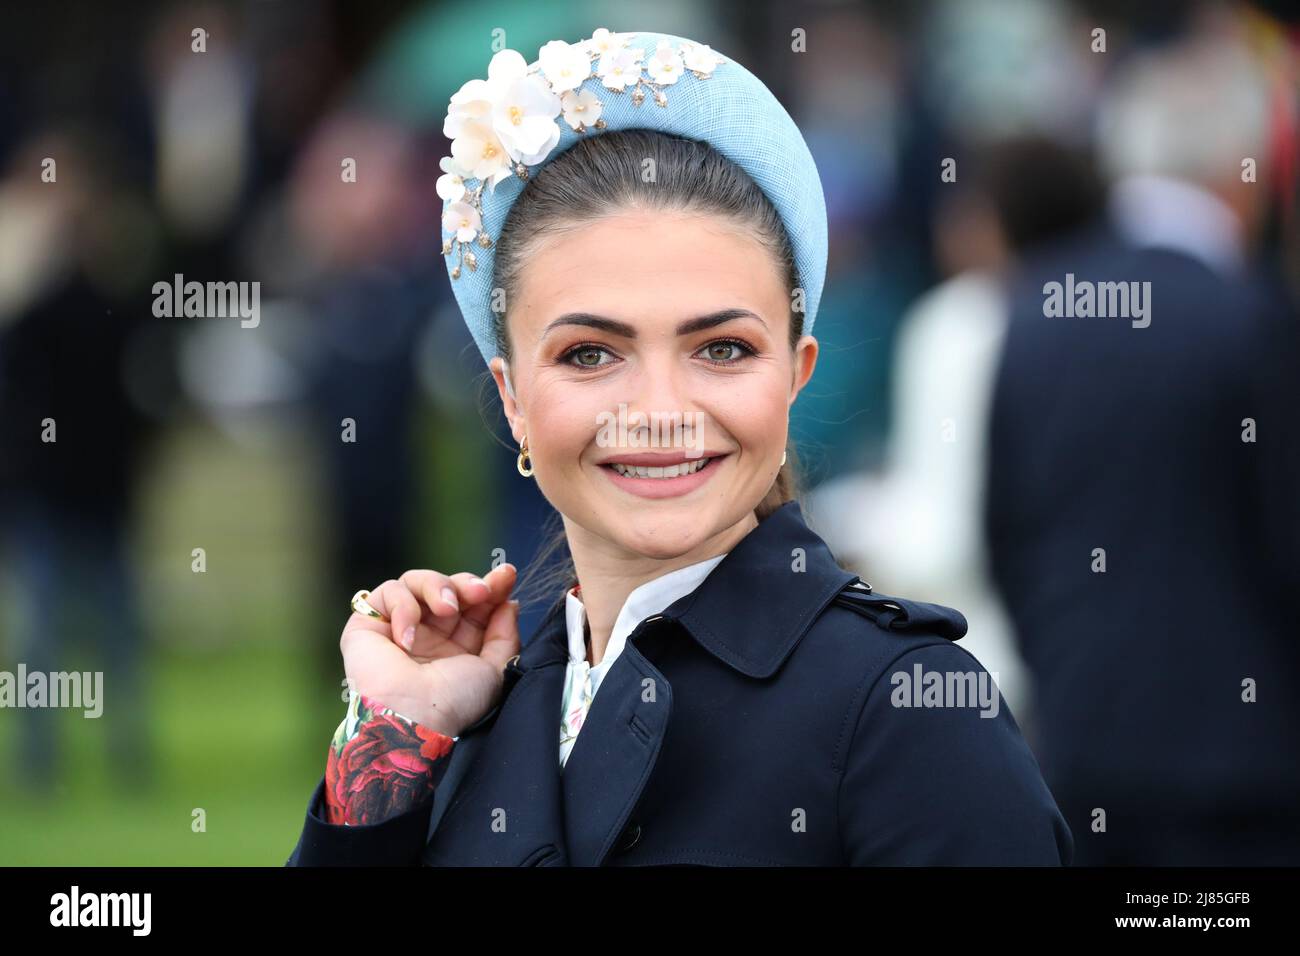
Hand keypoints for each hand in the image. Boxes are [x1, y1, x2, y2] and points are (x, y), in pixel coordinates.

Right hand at [339, 563, 520, 737]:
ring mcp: (398, 626)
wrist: (411, 719)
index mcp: (456, 646)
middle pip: (448, 587)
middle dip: (467, 583)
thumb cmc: (452, 703)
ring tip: (447, 608)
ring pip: (417, 581)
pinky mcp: (369, 623)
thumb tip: (509, 603)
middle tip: (480, 591)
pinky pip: (388, 592)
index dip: (491, 586)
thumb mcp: (494, 670)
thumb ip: (504, 635)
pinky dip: (404, 607)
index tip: (507, 575)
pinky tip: (409, 638)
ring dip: (437, 586)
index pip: (473, 604)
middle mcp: (428, 634)